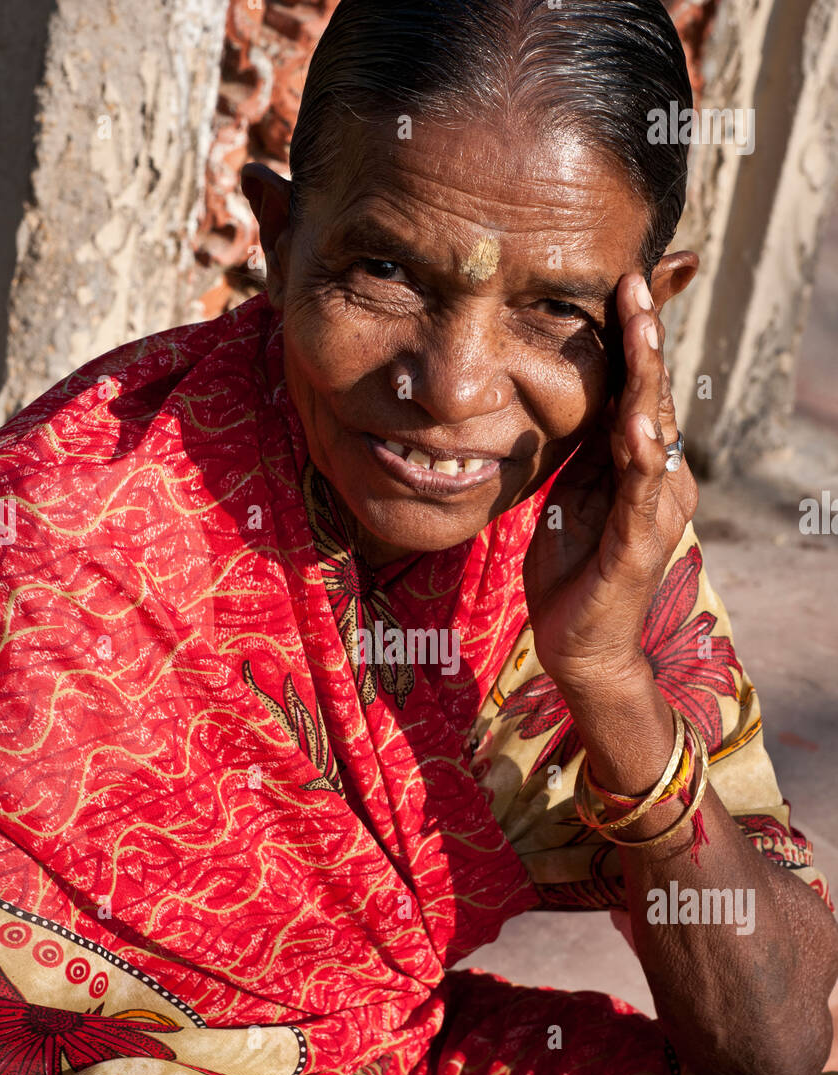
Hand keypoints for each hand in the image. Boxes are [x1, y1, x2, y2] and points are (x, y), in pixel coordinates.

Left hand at [523, 272, 697, 692]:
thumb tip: (564, 390)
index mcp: (639, 461)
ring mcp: (655, 509)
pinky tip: (636, 424)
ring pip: (652, 429)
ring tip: (640, 325)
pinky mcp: (639, 543)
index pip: (638, 385)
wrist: (578, 645)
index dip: (635, 334)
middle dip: (643, 336)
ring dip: (645, 376)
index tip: (629, 278)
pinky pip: (641, 492)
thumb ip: (580, 446)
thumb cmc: (572, 567)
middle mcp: (661, 476)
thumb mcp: (570, 490)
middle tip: (635, 281)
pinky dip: (640, 456)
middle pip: (650, 393)